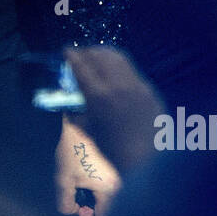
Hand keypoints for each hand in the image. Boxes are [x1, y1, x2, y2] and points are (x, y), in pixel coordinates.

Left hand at [54, 116, 121, 215]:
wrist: (74, 132)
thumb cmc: (70, 154)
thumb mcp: (63, 182)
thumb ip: (66, 204)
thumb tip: (74, 210)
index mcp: (110, 189)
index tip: (77, 208)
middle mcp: (118, 186)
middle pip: (107, 212)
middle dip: (90, 210)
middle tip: (77, 198)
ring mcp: (116, 179)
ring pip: (106, 203)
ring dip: (91, 201)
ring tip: (79, 188)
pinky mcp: (111, 174)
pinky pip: (105, 193)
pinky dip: (94, 193)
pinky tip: (84, 183)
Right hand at [63, 46, 165, 177]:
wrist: (147, 164)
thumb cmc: (112, 152)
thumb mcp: (88, 131)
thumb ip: (77, 114)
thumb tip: (69, 105)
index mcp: (99, 96)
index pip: (81, 66)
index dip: (71, 56)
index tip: (65, 50)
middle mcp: (118, 86)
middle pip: (100, 56)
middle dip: (87, 51)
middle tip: (80, 53)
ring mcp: (138, 87)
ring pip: (119, 58)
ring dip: (105, 54)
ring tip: (97, 56)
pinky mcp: (151, 92)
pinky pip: (133, 73)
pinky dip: (120, 69)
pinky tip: (116, 75)